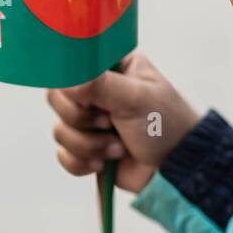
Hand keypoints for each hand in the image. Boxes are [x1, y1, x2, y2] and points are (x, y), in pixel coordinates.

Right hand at [47, 50, 200, 194]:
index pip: (72, 63)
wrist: (175, 169)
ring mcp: (90, 120)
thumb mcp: (135, 98)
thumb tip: (66, 82)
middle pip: (57, 97)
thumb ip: (98, 84)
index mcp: (112, 66)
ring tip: (119, 148)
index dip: (71, 82)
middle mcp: (97, 90)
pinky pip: (63, 154)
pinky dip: (82, 162)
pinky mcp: (86, 148)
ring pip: (60, 129)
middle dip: (81, 118)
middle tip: (109, 123)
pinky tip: (106, 162)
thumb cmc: (166, 125)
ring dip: (89, 144)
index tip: (87, 97)